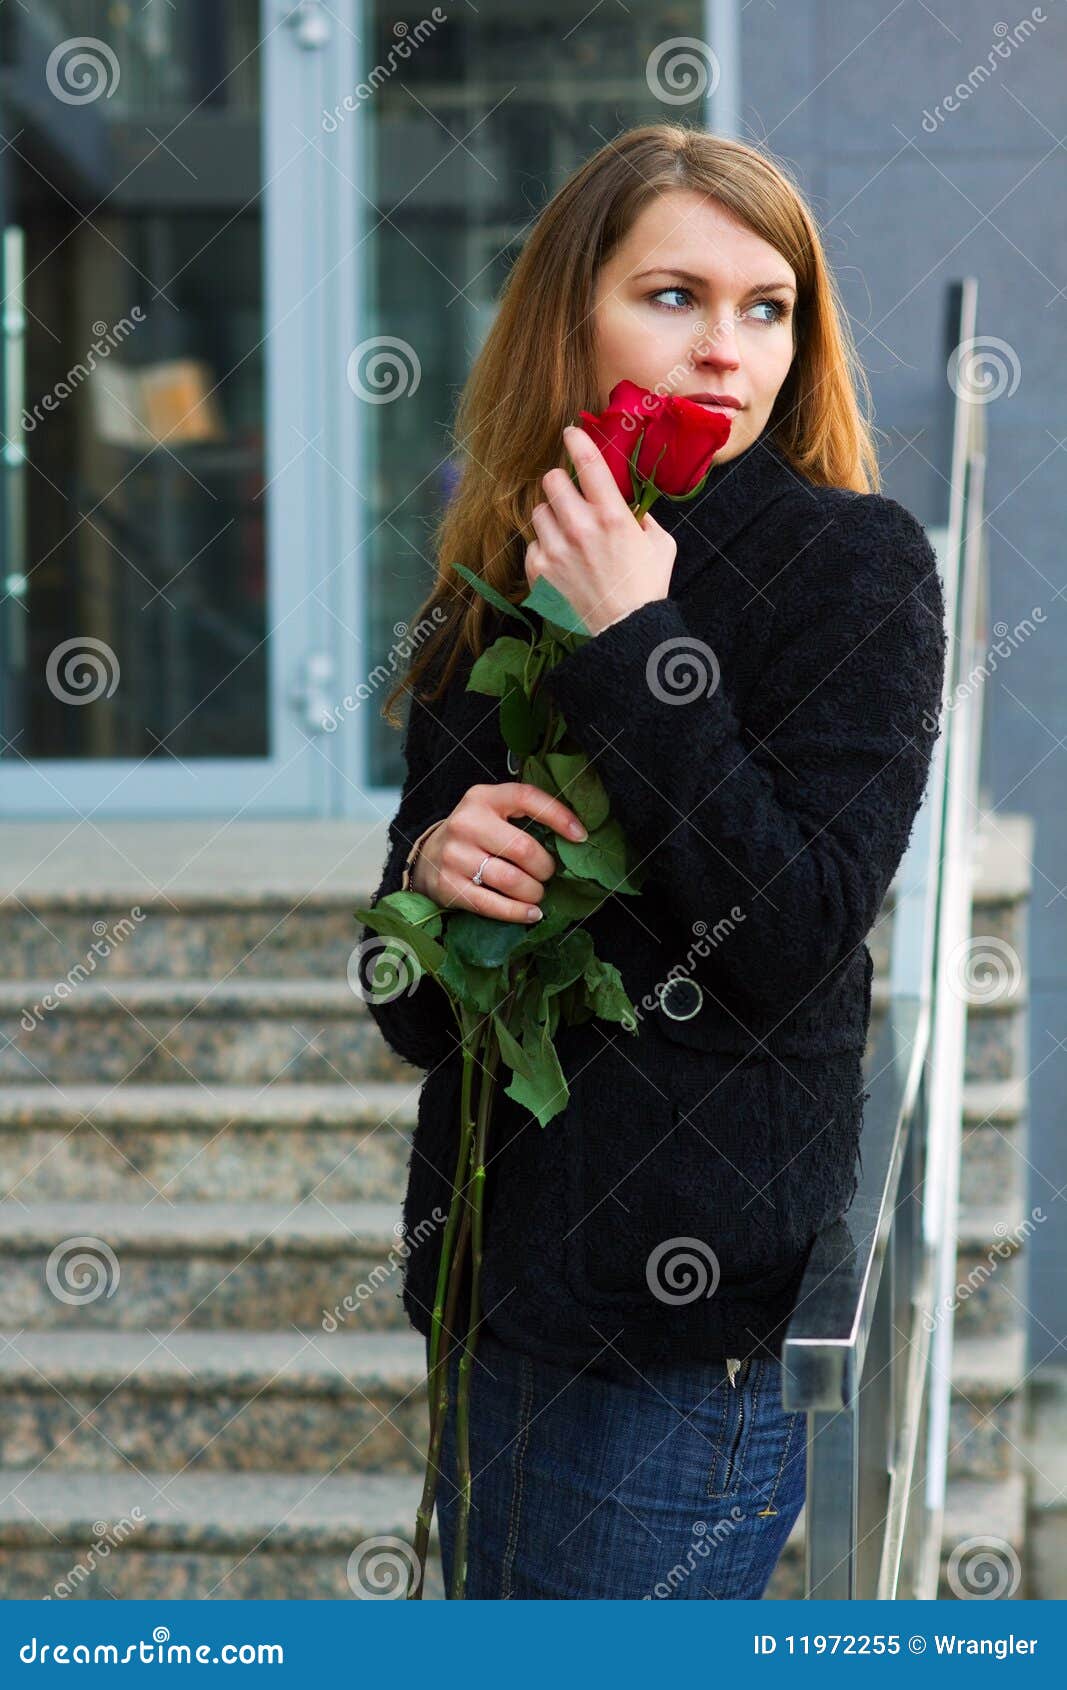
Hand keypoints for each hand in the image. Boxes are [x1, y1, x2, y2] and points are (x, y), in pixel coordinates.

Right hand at [412, 782, 588, 922]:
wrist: (427, 857)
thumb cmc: (474, 834)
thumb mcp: (492, 811)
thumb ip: (522, 816)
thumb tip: (573, 837)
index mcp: (483, 798)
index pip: (526, 797)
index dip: (558, 816)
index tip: (580, 836)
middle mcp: (466, 823)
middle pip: (524, 849)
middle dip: (545, 868)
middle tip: (547, 874)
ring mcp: (455, 856)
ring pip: (511, 880)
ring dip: (534, 892)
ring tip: (537, 893)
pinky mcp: (449, 886)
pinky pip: (493, 905)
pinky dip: (518, 912)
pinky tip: (531, 913)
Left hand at [525, 423, 676, 634]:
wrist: (626, 630)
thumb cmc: (647, 587)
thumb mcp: (661, 546)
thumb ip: (646, 520)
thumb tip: (633, 510)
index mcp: (612, 515)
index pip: (587, 462)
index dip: (576, 440)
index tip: (570, 432)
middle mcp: (580, 527)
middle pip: (551, 480)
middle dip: (560, 484)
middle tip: (569, 495)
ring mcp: (556, 549)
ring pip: (539, 511)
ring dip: (551, 517)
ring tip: (566, 533)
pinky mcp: (540, 570)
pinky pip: (532, 544)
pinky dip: (544, 548)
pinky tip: (561, 560)